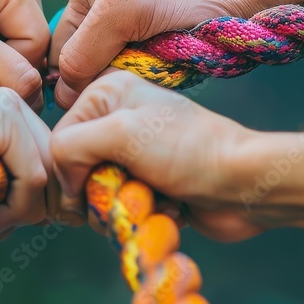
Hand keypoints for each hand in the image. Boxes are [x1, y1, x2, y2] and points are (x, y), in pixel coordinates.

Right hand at [0, 87, 53, 239]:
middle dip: (36, 207)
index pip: (47, 162)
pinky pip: (34, 172)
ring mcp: (5, 105)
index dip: (40, 202)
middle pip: (54, 165)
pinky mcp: (1, 112)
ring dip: (22, 211)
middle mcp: (6, 109)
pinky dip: (15, 206)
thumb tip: (53, 212)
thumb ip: (4, 194)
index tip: (8, 226)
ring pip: (48, 170)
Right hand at [49, 0, 303, 108]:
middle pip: (75, 67)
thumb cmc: (187, 3)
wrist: (238, 13)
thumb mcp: (122, 12)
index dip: (72, 70)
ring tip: (146, 70)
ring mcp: (118, 38)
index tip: (108, 70)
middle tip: (133, 68)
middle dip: (98, 75)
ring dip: (118, 82)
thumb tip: (62, 91)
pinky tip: (153, 77)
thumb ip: (82, 48)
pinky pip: (120, 85)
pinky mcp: (139, 59)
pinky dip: (133, 86)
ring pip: (97, 81)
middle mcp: (96, 11)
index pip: (55, 47)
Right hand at [50, 71, 265, 241]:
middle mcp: (116, 117)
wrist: (244, 184)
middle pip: (75, 170)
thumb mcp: (121, 134)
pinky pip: (122, 206)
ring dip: (124, 205)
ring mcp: (132, 150)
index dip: (72, 170)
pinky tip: (166, 207)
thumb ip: (70, 146)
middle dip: (101, 191)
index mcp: (106, 91)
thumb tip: (62, 180)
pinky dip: (141, 212)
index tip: (100, 182)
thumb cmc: (187, 151)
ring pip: (98, 194)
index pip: (58, 140)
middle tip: (132, 191)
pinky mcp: (148, 180)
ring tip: (155, 198)